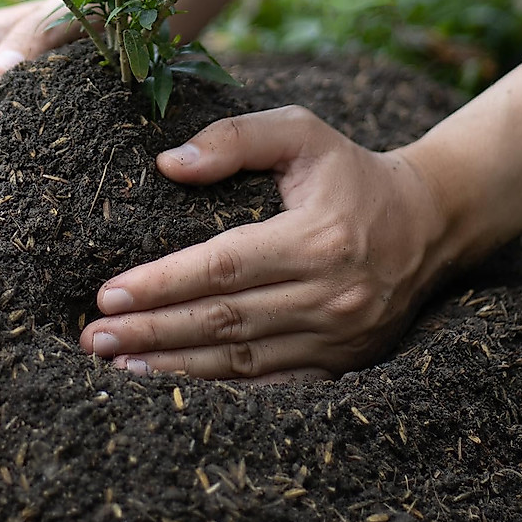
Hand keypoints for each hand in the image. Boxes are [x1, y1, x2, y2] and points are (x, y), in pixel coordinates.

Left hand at [78, 107, 449, 380]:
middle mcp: (328, 295)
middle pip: (222, 321)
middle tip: (93, 337)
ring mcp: (337, 337)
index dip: (162, 283)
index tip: (108, 293)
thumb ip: (236, 138)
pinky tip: (176, 385)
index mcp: (316, 238)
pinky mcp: (341, 362)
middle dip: (151, 331)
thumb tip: (168, 163)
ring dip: (175, 366)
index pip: (222, 267)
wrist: (428, 222)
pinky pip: (271, 385)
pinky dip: (220, 390)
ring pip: (241, 361)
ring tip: (118, 365)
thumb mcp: (301, 131)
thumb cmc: (350, 171)